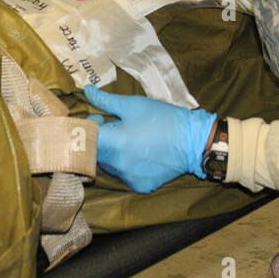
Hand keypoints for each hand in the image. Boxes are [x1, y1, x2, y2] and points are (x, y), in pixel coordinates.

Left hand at [83, 85, 217, 192]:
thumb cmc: (162, 119)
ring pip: (108, 164)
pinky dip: (126, 164)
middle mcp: (118, 165)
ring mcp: (128, 178)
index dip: (89, 126)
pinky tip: (140, 153)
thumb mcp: (133, 105)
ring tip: (129, 138)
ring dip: (112, 152)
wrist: (192, 142)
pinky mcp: (140, 186)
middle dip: (100, 138)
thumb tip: (87, 92)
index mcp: (114, 143)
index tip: (101, 118)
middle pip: (95, 152)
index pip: (86, 138)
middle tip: (114, 125)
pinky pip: (124, 174)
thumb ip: (106, 101)